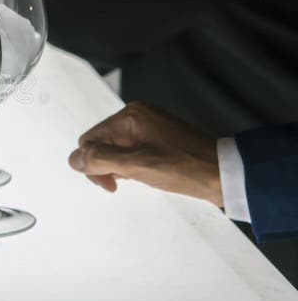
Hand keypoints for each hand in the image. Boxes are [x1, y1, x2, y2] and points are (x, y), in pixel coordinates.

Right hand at [68, 102, 222, 206]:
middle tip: (123, 183)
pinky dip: (132, 165)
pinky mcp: (158, 138)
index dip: (93, 164)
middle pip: (101, 143)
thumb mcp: (137, 166)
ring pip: (115, 149)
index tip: (110, 184)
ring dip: (119, 167)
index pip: (90, 140)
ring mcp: (148, 126)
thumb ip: (100, 160)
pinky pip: (131, 151)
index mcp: (130, 116)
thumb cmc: (185, 168)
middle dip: (105, 165)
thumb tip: (74, 159)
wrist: (226, 174)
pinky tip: (145, 174)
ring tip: (139, 178)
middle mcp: (137, 116)